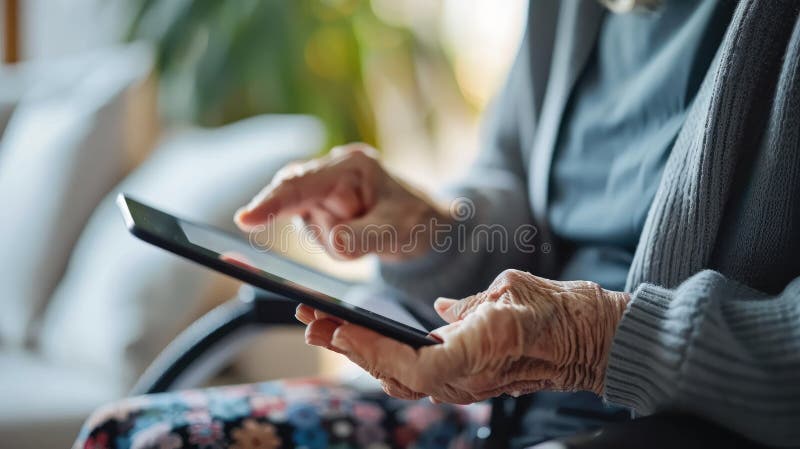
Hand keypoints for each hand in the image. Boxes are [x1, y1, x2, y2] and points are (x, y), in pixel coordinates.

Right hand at [235, 143, 448, 259]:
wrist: (430, 227)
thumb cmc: (419, 222)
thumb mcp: (400, 231)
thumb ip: (368, 236)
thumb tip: (337, 244)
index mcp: (352, 167)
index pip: (302, 183)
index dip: (272, 202)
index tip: (245, 220)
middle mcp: (334, 172)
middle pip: (294, 198)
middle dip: (314, 225)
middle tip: (346, 238)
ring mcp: (326, 189)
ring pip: (305, 222)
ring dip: (330, 240)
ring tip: (367, 236)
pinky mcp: (323, 206)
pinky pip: (314, 230)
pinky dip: (332, 242)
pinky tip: (358, 237)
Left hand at [297, 269, 629, 403]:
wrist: (593, 340)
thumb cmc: (561, 311)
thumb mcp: (509, 290)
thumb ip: (466, 306)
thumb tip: (438, 313)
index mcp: (478, 352)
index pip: (411, 363)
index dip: (370, 350)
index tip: (337, 330)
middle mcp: (469, 378)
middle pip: (396, 374)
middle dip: (351, 349)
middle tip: (314, 323)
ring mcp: (469, 386)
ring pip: (403, 381)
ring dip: (363, 356)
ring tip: (327, 332)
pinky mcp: (470, 382)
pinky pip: (420, 380)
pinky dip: (388, 363)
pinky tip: (367, 346)